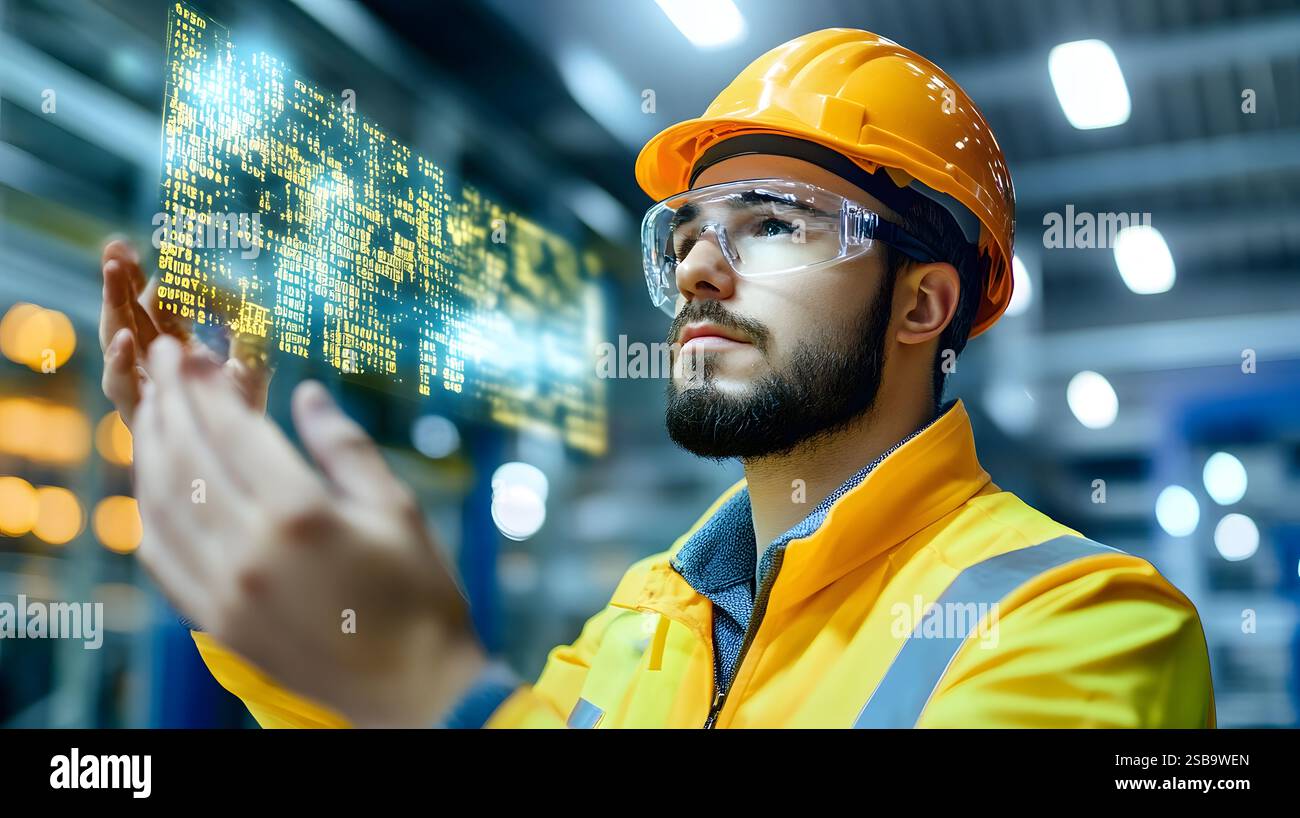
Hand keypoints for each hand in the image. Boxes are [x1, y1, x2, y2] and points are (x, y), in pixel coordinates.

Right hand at [99, 239, 268, 426]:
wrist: (246, 465)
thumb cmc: (248, 411)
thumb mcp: (254, 361)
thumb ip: (248, 329)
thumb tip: (244, 288)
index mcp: (173, 346)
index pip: (154, 302)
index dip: (151, 273)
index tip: (160, 243)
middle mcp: (152, 366)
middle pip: (128, 314)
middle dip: (120, 280)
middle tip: (116, 246)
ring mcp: (143, 391)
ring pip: (116, 342)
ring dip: (112, 306)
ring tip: (112, 271)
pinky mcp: (141, 419)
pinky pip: (122, 390)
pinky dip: (119, 364)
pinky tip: (125, 339)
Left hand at [132, 335, 485, 726]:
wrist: (416, 692)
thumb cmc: (421, 594)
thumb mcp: (396, 509)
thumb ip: (344, 447)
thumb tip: (307, 394)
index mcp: (302, 516)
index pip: (232, 432)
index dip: (207, 385)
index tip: (192, 351)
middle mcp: (251, 553)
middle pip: (187, 458)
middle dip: (169, 400)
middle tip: (162, 357)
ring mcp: (226, 593)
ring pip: (162, 505)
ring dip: (150, 448)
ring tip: (152, 408)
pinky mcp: (218, 624)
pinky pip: (163, 558)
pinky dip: (149, 512)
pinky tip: (153, 483)